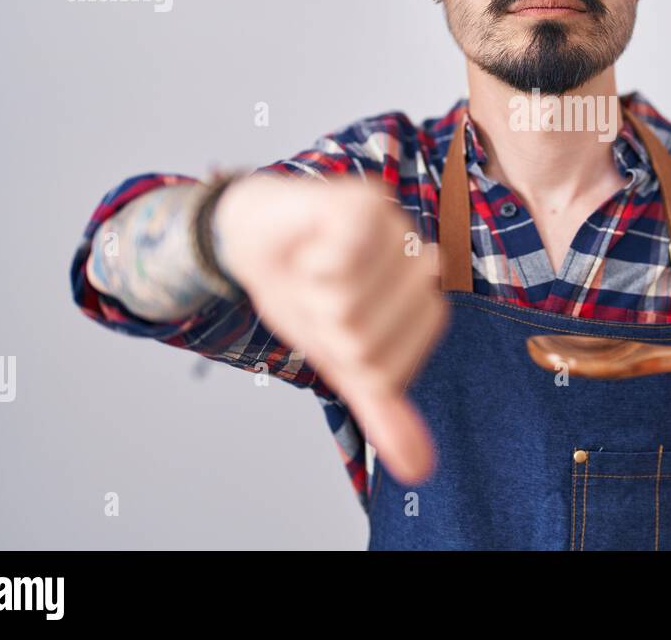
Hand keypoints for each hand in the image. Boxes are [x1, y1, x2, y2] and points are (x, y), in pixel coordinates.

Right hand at [212, 171, 448, 485]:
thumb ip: (382, 405)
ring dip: (311, 294)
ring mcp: (392, 228)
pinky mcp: (361, 200)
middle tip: (313, 293)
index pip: (388, 369)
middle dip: (320, 328)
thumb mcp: (338, 358)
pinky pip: (347, 252)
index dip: (341, 359)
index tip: (328, 326)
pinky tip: (310, 245)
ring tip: (310, 267)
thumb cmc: (300, 291)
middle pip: (362, 341)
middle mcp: (413, 261)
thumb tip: (420, 470)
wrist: (251, 233)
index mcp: (417, 302)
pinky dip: (317, 261)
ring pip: (348, 303)